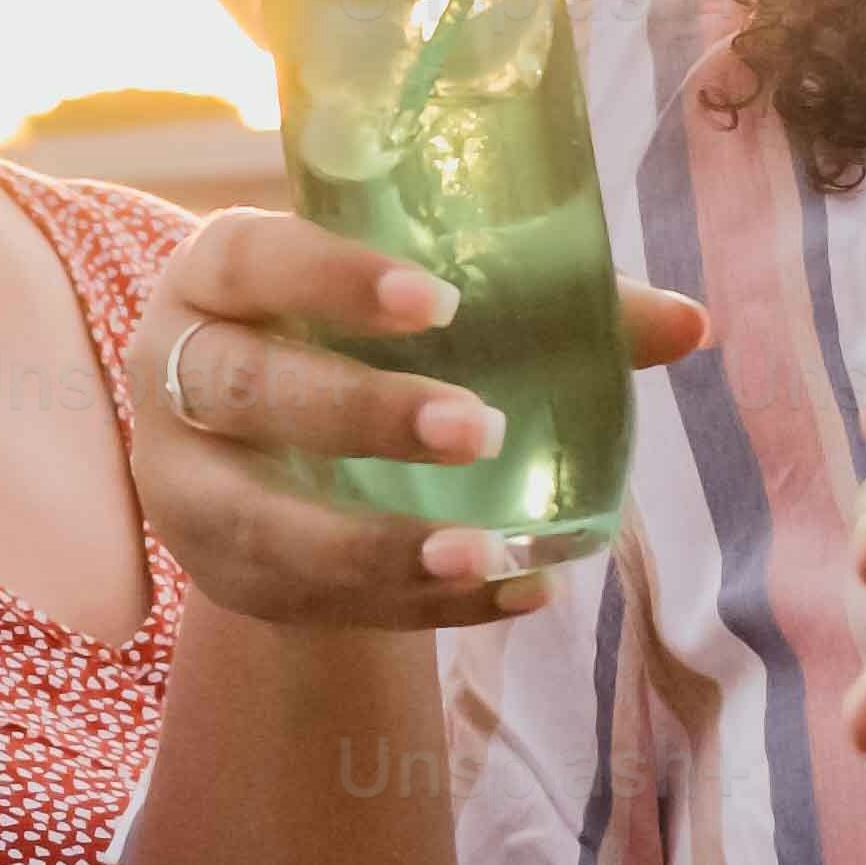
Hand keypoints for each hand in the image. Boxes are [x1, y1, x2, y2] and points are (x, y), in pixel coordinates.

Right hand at [128, 210, 704, 634]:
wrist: (259, 447)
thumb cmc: (353, 342)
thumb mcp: (414, 310)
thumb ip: (542, 308)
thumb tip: (691, 323)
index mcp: (219, 275)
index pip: (255, 260)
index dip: (335, 279)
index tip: (442, 302)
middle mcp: (175, 371)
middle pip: (245, 389)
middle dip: (361, 414)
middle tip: (479, 430)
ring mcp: (184, 484)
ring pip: (258, 520)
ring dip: (374, 544)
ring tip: (489, 552)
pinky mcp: (217, 573)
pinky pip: (310, 599)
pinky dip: (414, 604)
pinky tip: (510, 594)